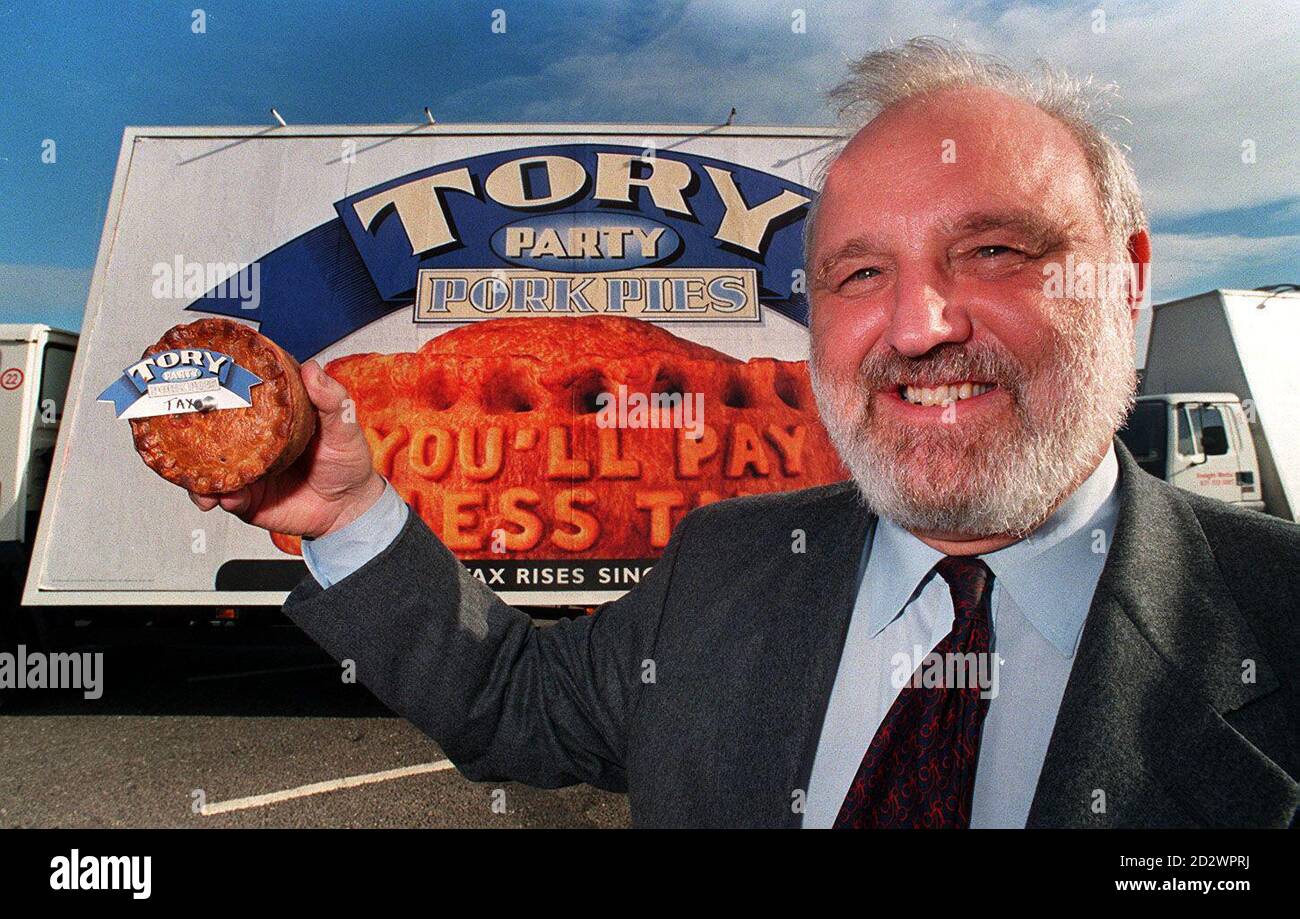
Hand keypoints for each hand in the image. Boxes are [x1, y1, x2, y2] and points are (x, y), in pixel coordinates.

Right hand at [187, 360, 385, 538]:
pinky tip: (226, 495)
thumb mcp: (343, 425)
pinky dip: (220, 497)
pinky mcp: (247, 499)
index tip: (202, 373)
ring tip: (199, 472)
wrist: (350, 508)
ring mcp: (247, 471)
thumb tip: (311, 369)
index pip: (238, 396)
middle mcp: (252, 442)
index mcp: (270, 418)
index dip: (217, 385)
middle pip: (211, 431)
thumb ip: (330, 399)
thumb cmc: (346, 462)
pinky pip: (224, 497)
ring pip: (208, 467)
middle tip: (179, 423)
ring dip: (197, 470)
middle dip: (190, 428)